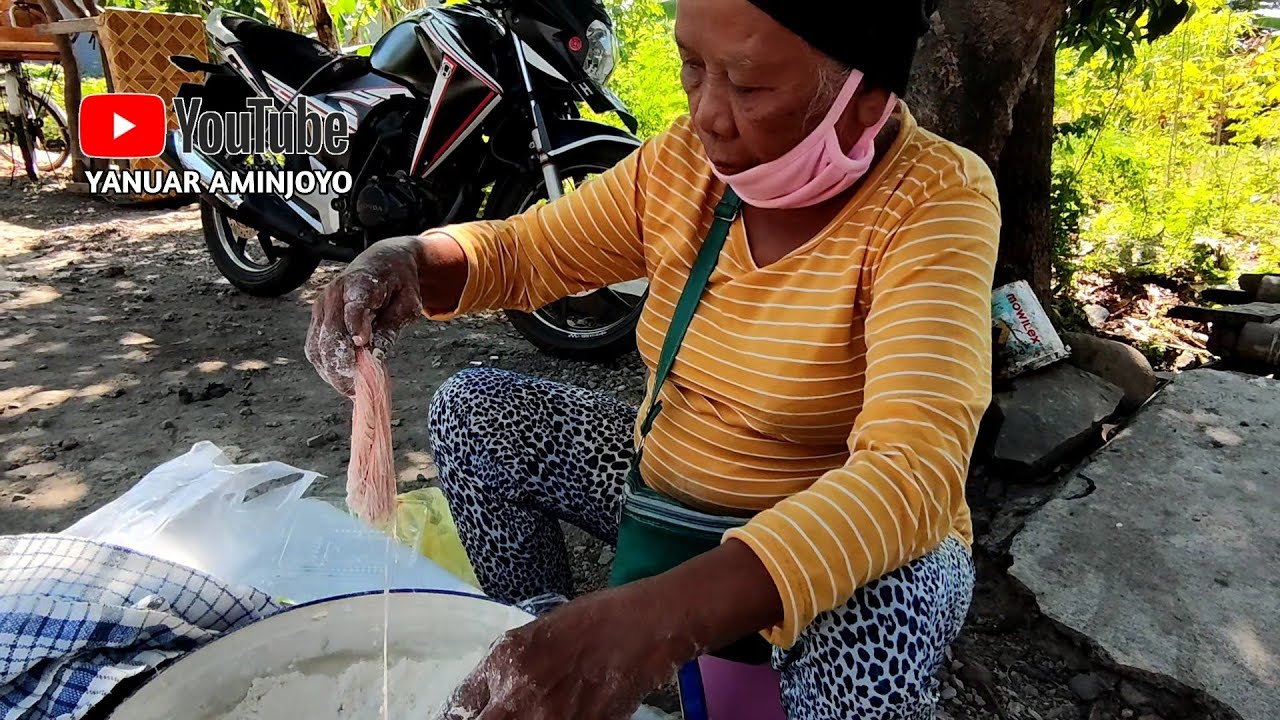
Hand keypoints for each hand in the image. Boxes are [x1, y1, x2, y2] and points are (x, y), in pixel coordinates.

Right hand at [304, 235, 431, 396]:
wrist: (382, 262)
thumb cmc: (399, 284)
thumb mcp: (408, 304)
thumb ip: (391, 327)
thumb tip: (374, 356)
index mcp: (361, 282)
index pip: (353, 306)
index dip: (356, 326)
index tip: (363, 346)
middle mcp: (334, 294)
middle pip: (330, 335)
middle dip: (343, 366)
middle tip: (359, 389)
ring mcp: (321, 307)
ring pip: (317, 347)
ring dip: (332, 372)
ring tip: (352, 389)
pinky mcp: (317, 319)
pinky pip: (315, 348)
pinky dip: (327, 367)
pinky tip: (343, 379)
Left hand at [435, 540, 783, 719]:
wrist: (646, 626)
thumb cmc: (595, 618)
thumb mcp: (539, 631)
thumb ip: (507, 664)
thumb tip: (485, 696)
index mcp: (505, 658)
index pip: (461, 704)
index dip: (462, 713)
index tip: (471, 714)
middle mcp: (519, 691)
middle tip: (499, 715)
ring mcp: (549, 715)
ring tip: (536, 711)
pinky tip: (560, 713)